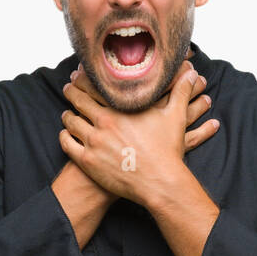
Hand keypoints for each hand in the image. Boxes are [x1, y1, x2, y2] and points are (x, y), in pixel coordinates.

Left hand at [60, 61, 214, 205]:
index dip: (85, 77)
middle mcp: (103, 122)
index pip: (95, 85)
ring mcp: (93, 142)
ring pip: (71, 122)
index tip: (80, 73)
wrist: (160, 183)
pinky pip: (67, 144)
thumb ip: (180, 91)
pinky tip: (67, 134)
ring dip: (67, 115)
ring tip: (67, 113)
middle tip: (69, 88)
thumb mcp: (176, 117)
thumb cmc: (168, 151)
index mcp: (121, 108)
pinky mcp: (87, 161)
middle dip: (72, 92)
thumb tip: (191, 72)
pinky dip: (64, 136)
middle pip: (78, 100)